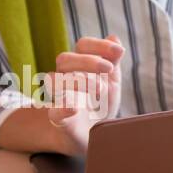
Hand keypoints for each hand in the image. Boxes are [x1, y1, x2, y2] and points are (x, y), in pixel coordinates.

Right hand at [45, 35, 123, 153]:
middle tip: (108, 69)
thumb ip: (112, 62)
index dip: (98, 45)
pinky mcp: (59, 120)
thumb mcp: (111, 83)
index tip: (118, 52)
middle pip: (64, 59)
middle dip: (88, 61)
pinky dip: (62, 109)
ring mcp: (60, 98)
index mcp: (80, 67)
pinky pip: (54, 112)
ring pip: (54, 80)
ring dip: (78, 82)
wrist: (91, 136)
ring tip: (100, 90)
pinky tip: (74, 108)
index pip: (82, 46)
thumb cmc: (100, 106)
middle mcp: (66, 78)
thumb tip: (114, 37)